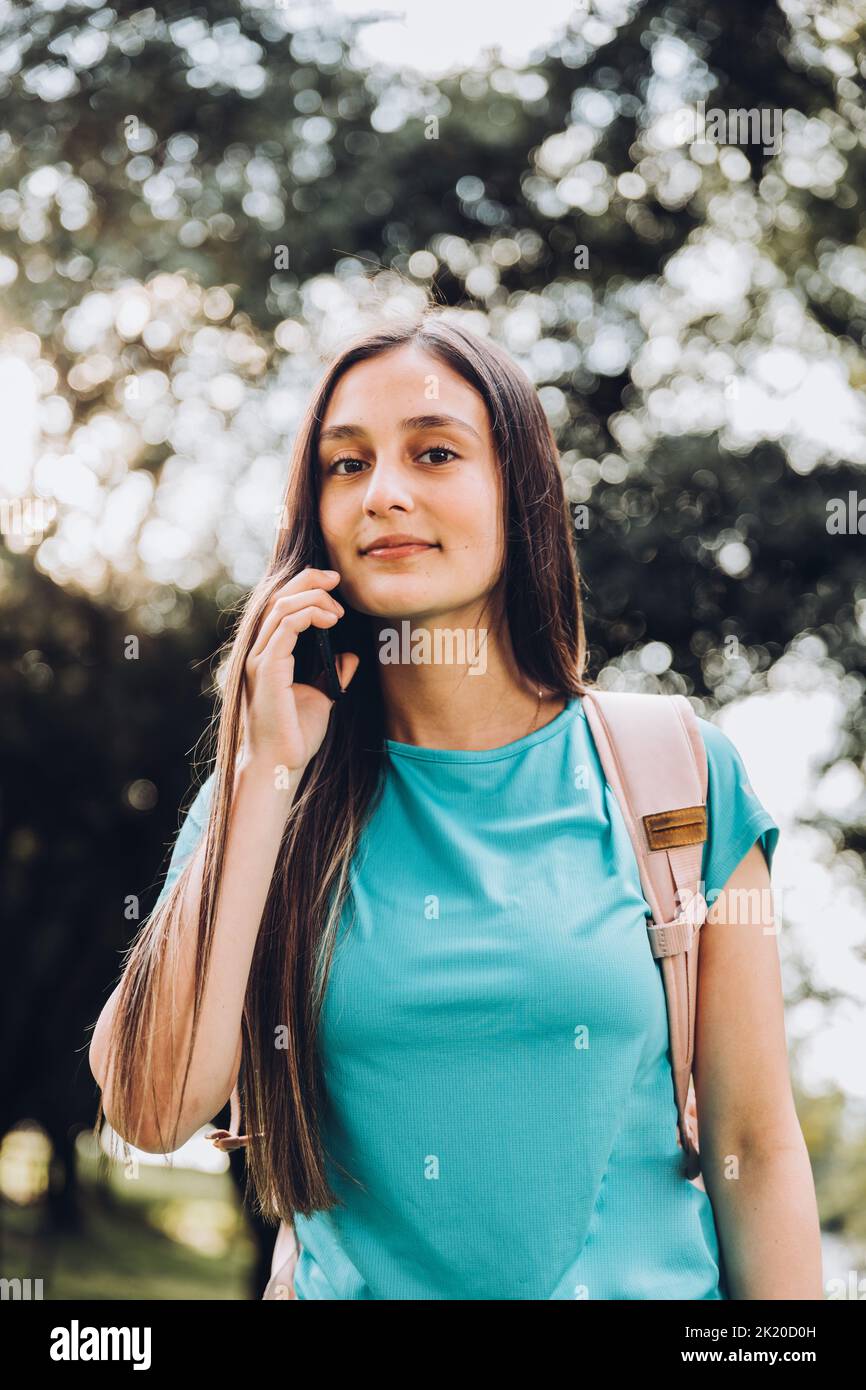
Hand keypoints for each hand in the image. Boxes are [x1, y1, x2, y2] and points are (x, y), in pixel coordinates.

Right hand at [242, 567, 359, 773]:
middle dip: (308, 580)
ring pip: (281, 606)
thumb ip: (332, 675)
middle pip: (277, 597)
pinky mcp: (266, 668)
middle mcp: (257, 651)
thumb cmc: (295, 735)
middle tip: (337, 578)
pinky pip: (285, 627)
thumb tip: (349, 657)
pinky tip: (330, 620)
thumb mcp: (321, 698)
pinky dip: (309, 614)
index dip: (305, 586)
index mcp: (267, 654)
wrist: (281, 765)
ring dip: (313, 598)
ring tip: (338, 609)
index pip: (280, 605)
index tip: (334, 584)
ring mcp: (258, 659)